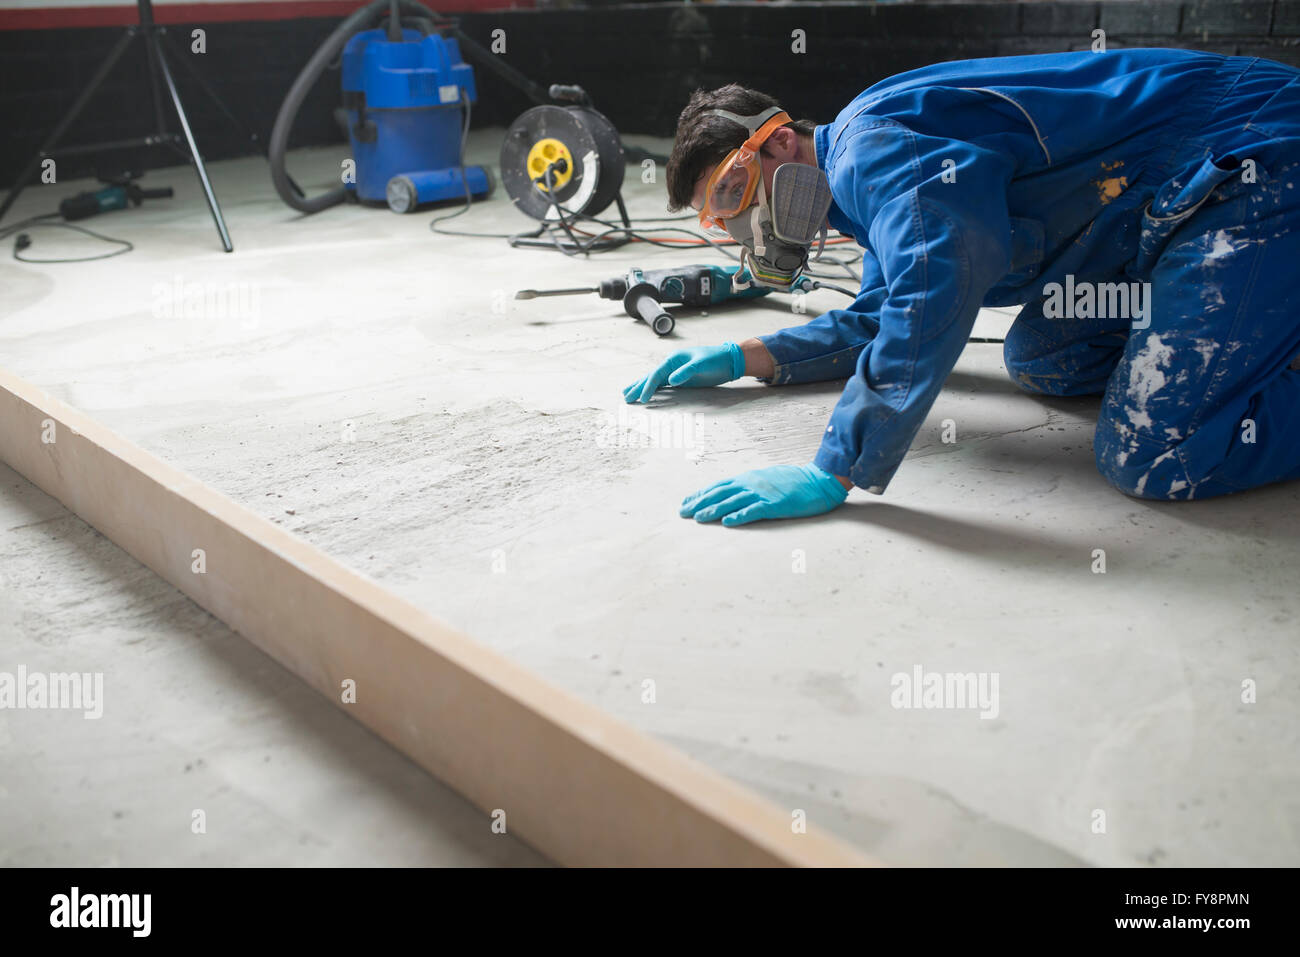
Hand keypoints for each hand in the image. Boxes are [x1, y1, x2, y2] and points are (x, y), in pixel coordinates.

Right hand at [623, 342, 744, 403]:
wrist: (729, 360)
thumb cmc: (716, 360)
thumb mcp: (702, 364)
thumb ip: (686, 372)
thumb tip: (670, 380)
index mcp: (674, 359)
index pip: (657, 374)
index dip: (648, 386)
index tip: (642, 398)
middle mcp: (672, 365)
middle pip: (651, 376)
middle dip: (638, 386)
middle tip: (625, 397)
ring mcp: (675, 372)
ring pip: (654, 381)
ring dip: (641, 387)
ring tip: (628, 394)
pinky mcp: (681, 379)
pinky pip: (663, 385)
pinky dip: (653, 390)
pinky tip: (646, 395)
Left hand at [680, 463, 849, 526]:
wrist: (819, 480)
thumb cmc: (795, 481)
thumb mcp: (767, 479)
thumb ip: (750, 485)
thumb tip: (735, 492)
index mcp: (749, 478)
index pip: (719, 486)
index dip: (701, 493)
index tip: (687, 501)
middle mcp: (752, 484)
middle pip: (720, 493)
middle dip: (700, 502)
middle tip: (683, 512)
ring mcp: (763, 493)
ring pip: (733, 501)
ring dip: (714, 510)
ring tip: (698, 517)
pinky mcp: (776, 504)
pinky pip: (755, 510)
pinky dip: (740, 516)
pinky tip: (728, 522)